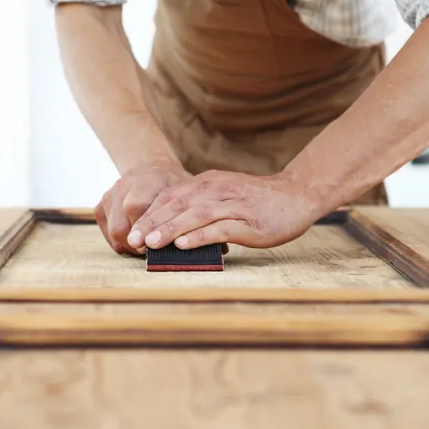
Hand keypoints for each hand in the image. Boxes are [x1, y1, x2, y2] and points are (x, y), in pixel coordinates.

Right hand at [95, 162, 190, 254]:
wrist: (152, 168)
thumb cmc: (173, 185)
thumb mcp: (185, 191)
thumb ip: (182, 211)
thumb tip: (186, 239)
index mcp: (147, 180)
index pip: (136, 207)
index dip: (144, 230)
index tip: (154, 244)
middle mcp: (124, 185)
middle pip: (120, 226)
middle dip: (135, 244)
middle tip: (150, 252)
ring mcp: (110, 194)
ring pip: (112, 230)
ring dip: (128, 245)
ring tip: (144, 248)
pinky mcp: (102, 204)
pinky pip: (106, 230)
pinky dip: (119, 241)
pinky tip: (134, 242)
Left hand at [126, 170, 321, 250]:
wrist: (297, 195)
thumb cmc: (257, 201)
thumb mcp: (223, 196)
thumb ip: (199, 207)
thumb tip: (171, 228)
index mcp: (207, 183)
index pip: (171, 197)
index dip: (149, 214)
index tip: (131, 232)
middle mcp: (217, 190)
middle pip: (178, 205)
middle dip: (153, 223)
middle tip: (132, 241)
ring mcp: (233, 205)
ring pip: (195, 215)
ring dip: (171, 229)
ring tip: (151, 244)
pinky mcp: (249, 222)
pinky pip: (220, 228)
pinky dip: (200, 236)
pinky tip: (184, 245)